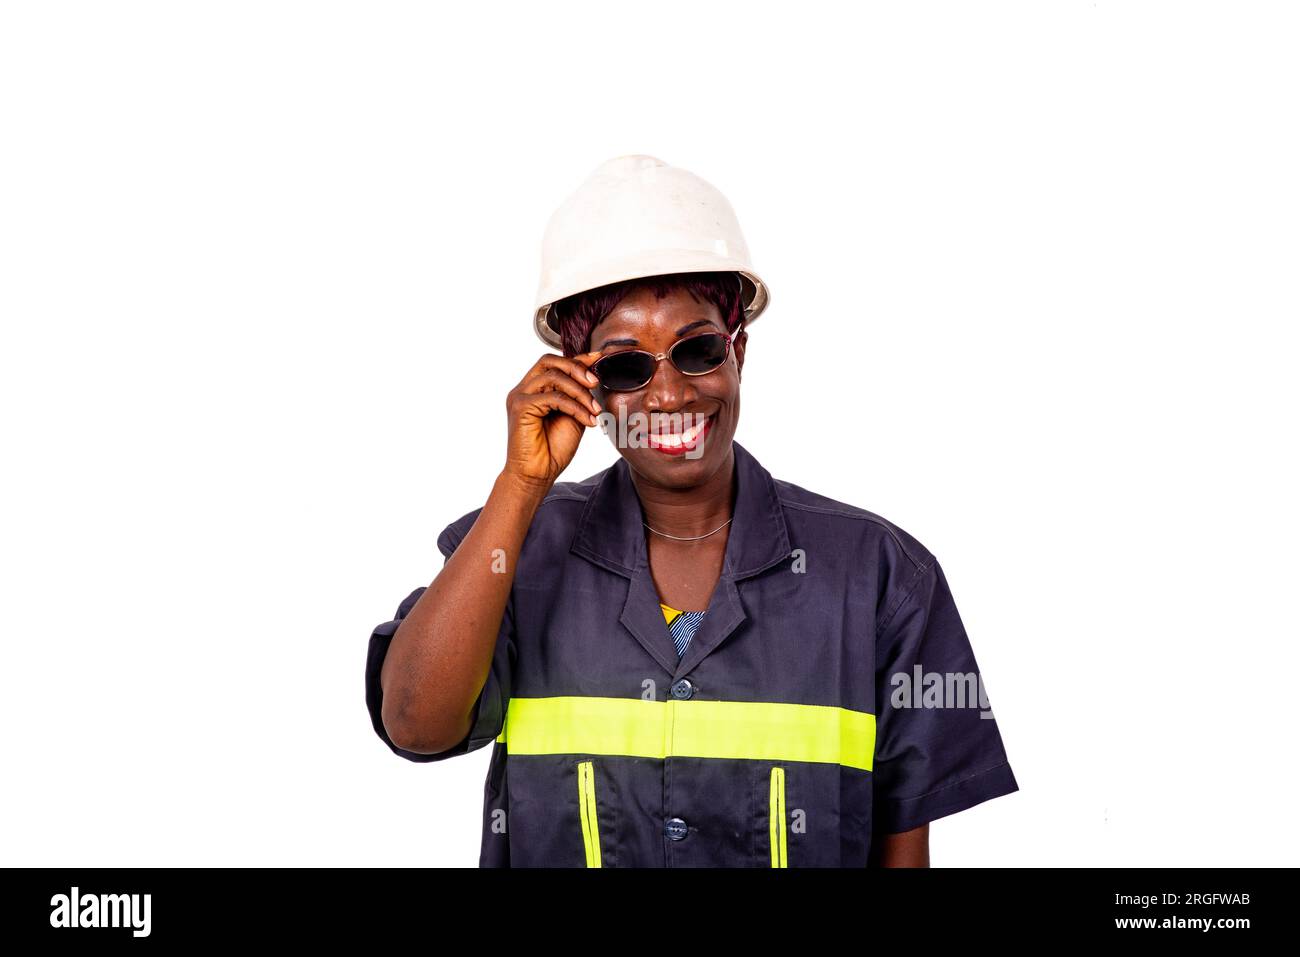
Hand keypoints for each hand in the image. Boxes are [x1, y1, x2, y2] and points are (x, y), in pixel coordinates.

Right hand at [503, 351, 602, 490]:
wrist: (537, 475)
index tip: (599, 358)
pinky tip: (587, 420)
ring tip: (594, 410)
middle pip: (549, 362)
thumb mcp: (573, 415)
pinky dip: (575, 407)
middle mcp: (523, 389)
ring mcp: (519, 396)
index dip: (577, 359)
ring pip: (553, 377)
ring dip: (580, 392)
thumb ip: (578, 395)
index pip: (554, 364)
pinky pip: (553, 397)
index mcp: (534, 389)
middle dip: (577, 368)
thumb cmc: (553, 449)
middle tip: (596, 383)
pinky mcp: (520, 407)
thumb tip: (593, 375)